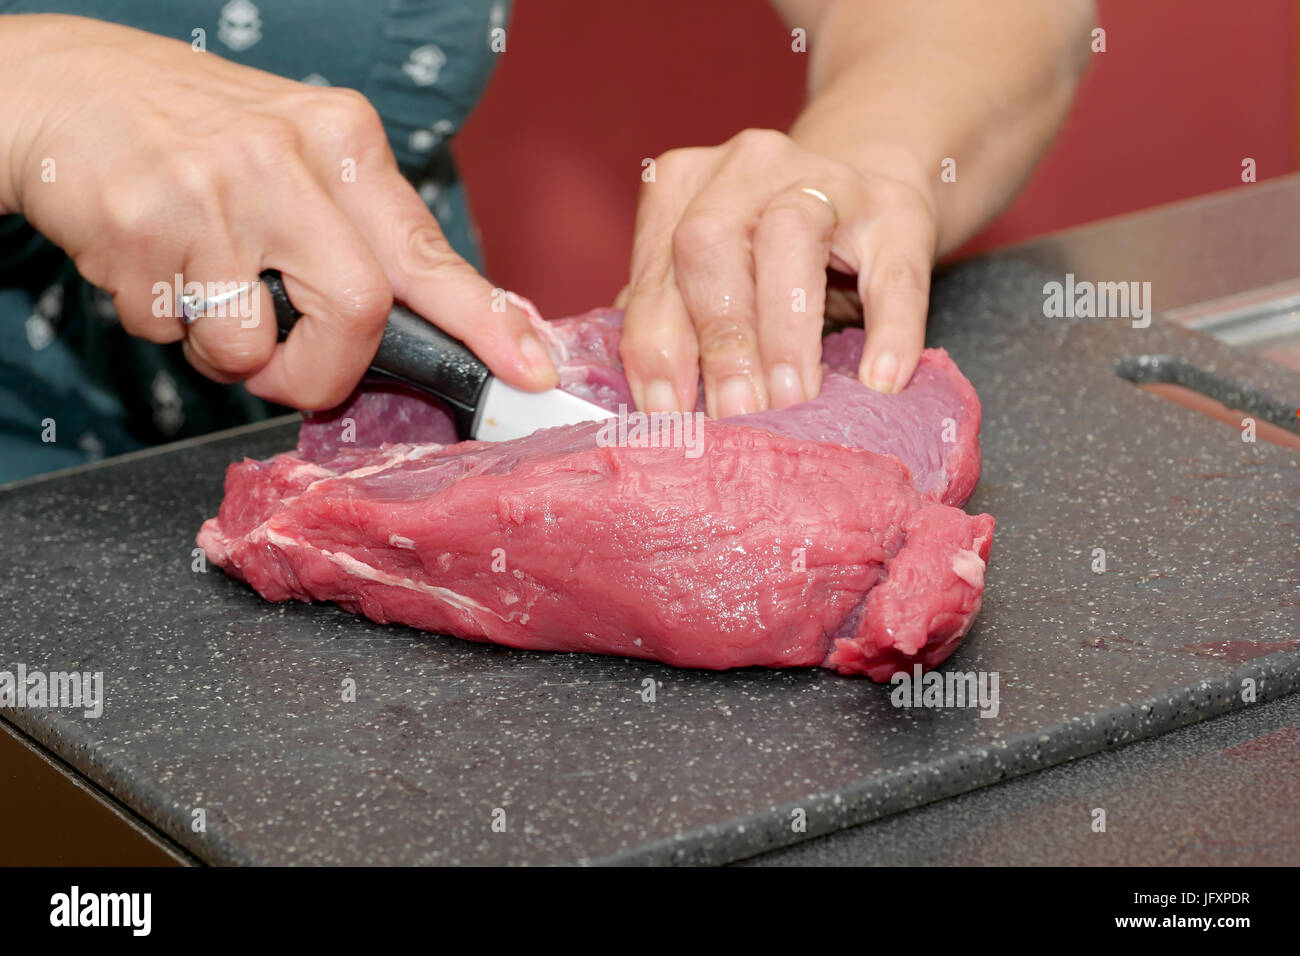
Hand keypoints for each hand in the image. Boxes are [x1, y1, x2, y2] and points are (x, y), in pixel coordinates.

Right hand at [1, 14, 557, 408]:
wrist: (58, 89)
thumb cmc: (193, 136)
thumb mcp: (295, 153)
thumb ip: (359, 231)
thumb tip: (429, 323)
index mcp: (340, 139)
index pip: (427, 249)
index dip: (485, 321)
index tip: (529, 369)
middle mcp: (285, 158)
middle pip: (358, 313)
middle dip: (324, 372)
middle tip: (291, 371)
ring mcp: (211, 190)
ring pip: (253, 344)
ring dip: (228, 355)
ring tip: (200, 294)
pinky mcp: (139, 226)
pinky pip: (174, 333)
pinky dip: (164, 326)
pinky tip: (151, 264)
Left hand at [617, 128, 937, 416]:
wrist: (865, 197)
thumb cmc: (767, 255)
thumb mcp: (709, 274)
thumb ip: (669, 314)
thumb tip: (640, 397)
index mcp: (684, 183)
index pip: (658, 266)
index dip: (656, 344)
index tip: (666, 412)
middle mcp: (747, 167)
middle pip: (710, 243)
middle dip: (718, 339)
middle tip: (732, 415)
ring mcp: (826, 179)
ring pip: (790, 239)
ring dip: (785, 334)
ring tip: (790, 403)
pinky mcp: (899, 210)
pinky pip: (893, 272)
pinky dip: (888, 330)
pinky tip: (880, 380)